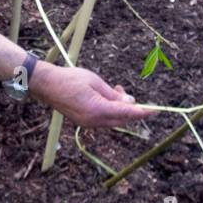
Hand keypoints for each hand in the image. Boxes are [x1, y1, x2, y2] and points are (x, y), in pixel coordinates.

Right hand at [29, 62, 155, 128]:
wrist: (47, 84)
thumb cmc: (70, 79)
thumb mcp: (95, 81)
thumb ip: (113, 94)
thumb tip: (129, 101)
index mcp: (98, 109)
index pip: (127, 113)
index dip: (142, 112)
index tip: (155, 110)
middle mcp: (93, 121)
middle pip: (121, 119)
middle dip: (129, 108)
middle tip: (125, 91)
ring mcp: (87, 123)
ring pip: (112, 120)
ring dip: (118, 108)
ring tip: (114, 89)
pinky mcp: (83, 122)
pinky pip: (103, 120)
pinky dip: (109, 111)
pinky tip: (106, 98)